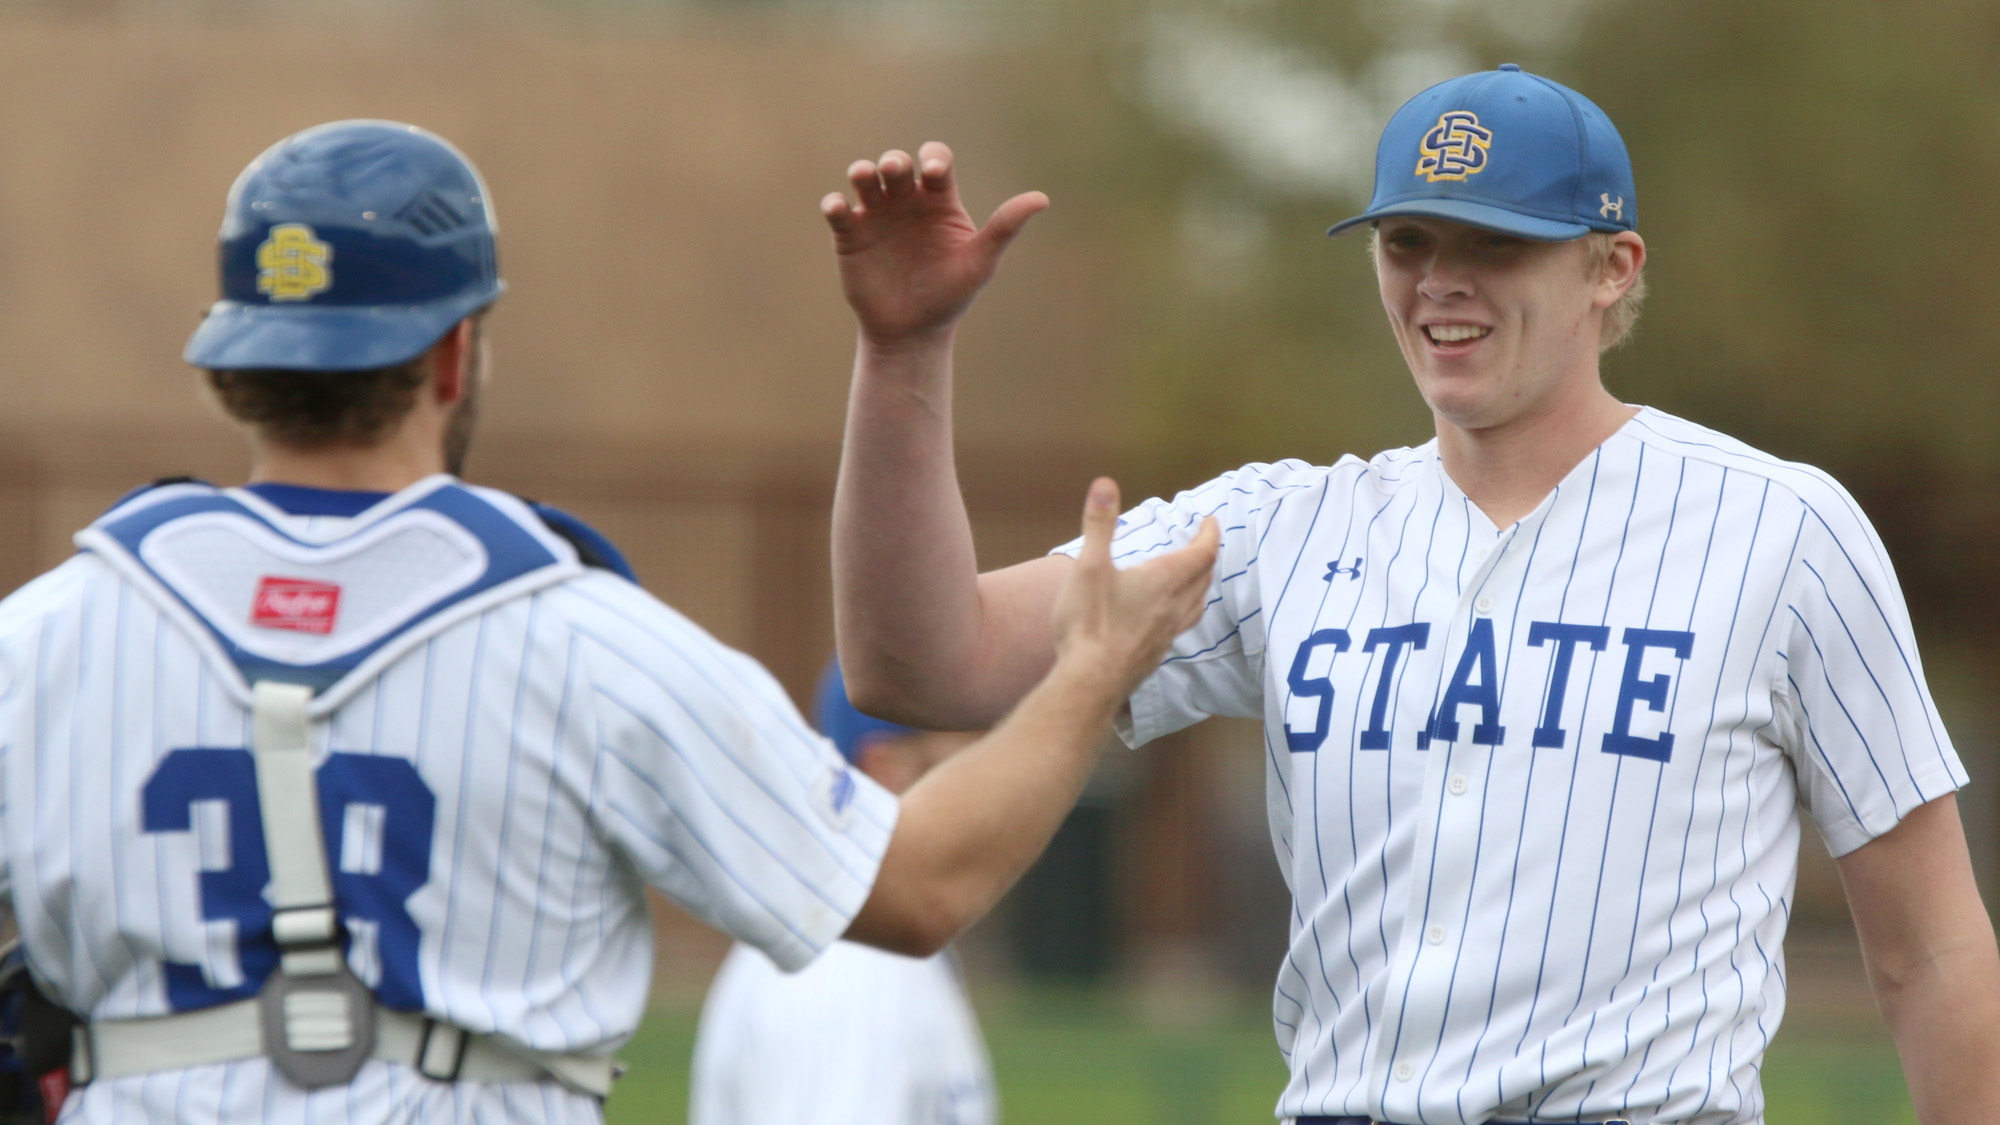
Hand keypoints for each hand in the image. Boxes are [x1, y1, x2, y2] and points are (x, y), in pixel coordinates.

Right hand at [822, 142, 1048, 345]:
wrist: (912, 332)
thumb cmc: (951, 296)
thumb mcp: (980, 262)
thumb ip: (1005, 227)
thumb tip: (1043, 198)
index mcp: (939, 201)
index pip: (936, 162)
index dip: (933, 160)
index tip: (933, 175)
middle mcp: (907, 201)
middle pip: (899, 165)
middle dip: (895, 162)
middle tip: (895, 171)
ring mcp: (876, 214)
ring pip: (866, 178)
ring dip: (863, 172)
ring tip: (864, 177)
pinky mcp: (850, 233)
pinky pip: (838, 210)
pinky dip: (835, 204)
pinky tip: (839, 208)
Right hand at [1051, 478, 1219, 699]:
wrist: (1090, 682)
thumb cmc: (1089, 623)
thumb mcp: (1088, 566)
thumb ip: (1099, 525)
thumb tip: (1105, 484)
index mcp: (1163, 580)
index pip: (1201, 553)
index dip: (1209, 534)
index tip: (1210, 520)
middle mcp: (1175, 606)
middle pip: (1204, 577)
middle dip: (1206, 556)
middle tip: (1202, 543)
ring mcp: (1169, 633)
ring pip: (1198, 603)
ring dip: (1201, 584)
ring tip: (1195, 576)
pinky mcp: (1157, 654)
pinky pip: (1183, 625)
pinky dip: (1187, 610)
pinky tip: (1171, 617)